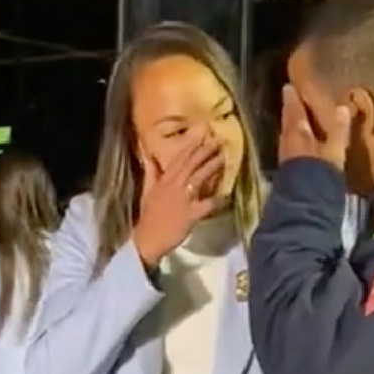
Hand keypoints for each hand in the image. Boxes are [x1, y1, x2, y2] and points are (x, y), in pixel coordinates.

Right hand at [131, 128, 224, 268]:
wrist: (147, 239)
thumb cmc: (148, 216)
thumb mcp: (147, 190)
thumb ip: (151, 171)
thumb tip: (148, 153)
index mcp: (164, 180)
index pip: (179, 158)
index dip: (191, 145)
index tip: (202, 134)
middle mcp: (173, 186)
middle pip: (191, 164)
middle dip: (204, 151)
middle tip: (217, 140)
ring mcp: (183, 199)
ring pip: (199, 178)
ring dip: (211, 167)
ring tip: (223, 158)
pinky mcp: (191, 214)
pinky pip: (207, 205)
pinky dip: (217, 200)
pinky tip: (226, 195)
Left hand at [278, 84, 351, 169]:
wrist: (305, 202)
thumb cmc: (319, 173)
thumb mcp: (334, 151)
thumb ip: (338, 130)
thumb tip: (343, 107)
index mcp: (297, 132)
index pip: (294, 111)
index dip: (292, 98)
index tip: (288, 87)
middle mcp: (287, 141)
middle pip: (288, 122)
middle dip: (290, 110)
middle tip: (291, 99)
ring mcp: (286, 156)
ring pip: (287, 134)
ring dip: (292, 125)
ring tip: (298, 119)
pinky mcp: (288, 169)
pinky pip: (290, 146)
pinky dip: (295, 139)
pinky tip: (300, 143)